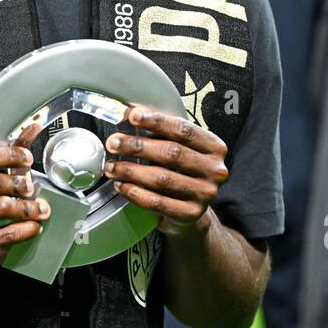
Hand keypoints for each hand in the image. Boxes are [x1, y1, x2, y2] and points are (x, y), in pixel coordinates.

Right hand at [0, 121, 49, 267]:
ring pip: (1, 208)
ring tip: (40, 209)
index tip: (27, 158)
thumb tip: (32, 128)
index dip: (10, 154)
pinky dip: (25, 230)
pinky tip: (33, 226)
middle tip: (30, 188)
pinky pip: (3, 236)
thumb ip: (0, 153)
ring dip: (28, 208)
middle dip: (19, 183)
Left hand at [103, 104, 229, 237]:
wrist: (191, 210)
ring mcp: (205, 194)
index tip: (133, 116)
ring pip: (162, 179)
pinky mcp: (192, 214)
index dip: (157, 121)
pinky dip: (135, 193)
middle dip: (138, 146)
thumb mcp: (179, 148)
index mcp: (214, 147)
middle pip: (171, 153)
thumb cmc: (181, 171)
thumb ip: (161, 132)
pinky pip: (157, 202)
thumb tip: (128, 112)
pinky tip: (121, 186)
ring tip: (111, 166)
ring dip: (131, 171)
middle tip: (113, 142)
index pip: (184, 130)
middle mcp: (215, 170)